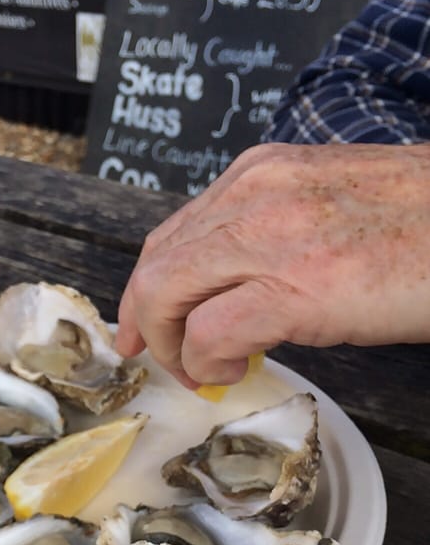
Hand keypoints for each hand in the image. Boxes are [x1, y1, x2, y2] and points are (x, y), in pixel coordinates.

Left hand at [115, 142, 429, 387]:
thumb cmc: (417, 221)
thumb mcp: (327, 204)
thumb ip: (272, 231)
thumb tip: (233, 287)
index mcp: (261, 174)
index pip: (173, 232)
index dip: (146, 284)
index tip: (142, 322)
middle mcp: (255, 195)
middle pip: (156, 264)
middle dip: (142, 319)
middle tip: (152, 356)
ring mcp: (273, 237)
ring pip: (167, 293)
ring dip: (171, 345)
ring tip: (197, 371)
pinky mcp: (297, 287)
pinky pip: (211, 331)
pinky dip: (205, 360)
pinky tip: (230, 370)